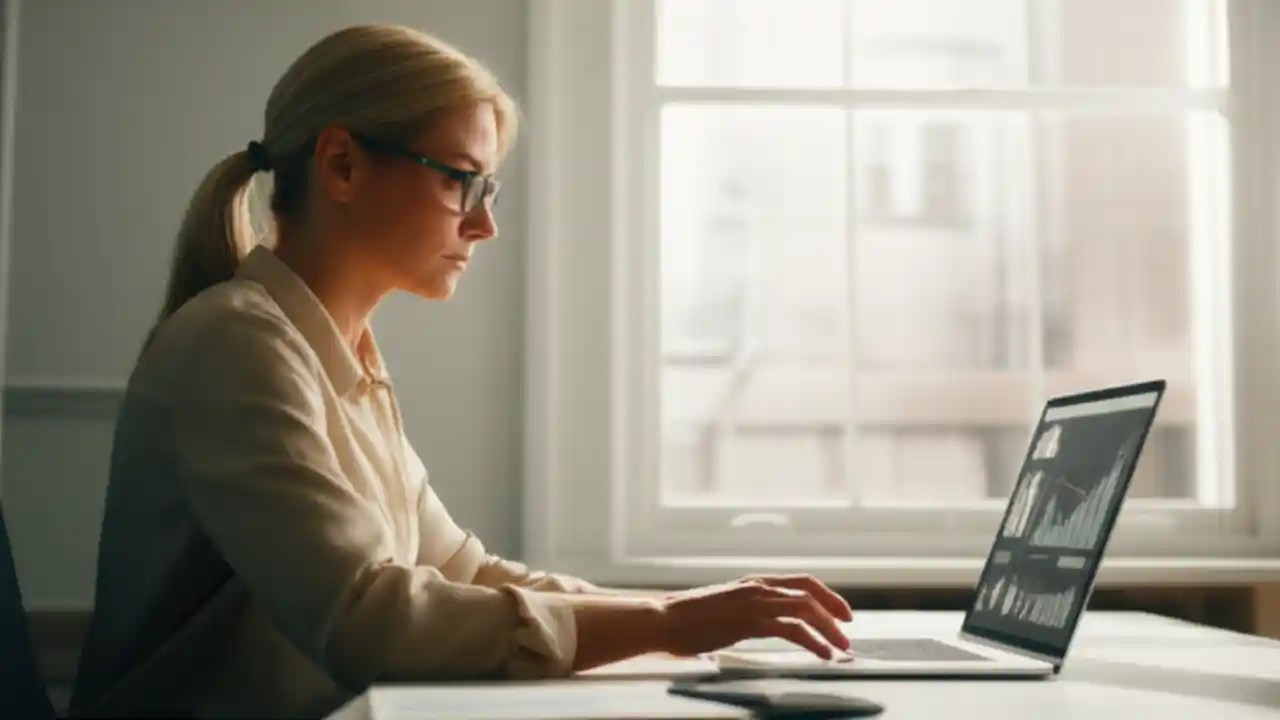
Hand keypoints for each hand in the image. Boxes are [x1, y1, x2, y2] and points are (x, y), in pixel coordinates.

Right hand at [658, 574, 853, 659]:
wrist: (663, 619)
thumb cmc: (688, 618)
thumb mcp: (725, 607)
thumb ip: (747, 610)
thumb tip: (763, 623)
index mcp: (754, 582)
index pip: (802, 581)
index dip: (827, 594)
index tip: (842, 611)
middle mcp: (758, 587)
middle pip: (810, 593)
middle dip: (835, 612)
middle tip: (848, 633)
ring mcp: (754, 602)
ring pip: (805, 609)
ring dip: (829, 629)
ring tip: (841, 648)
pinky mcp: (749, 622)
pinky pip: (791, 629)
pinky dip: (813, 641)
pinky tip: (822, 653)